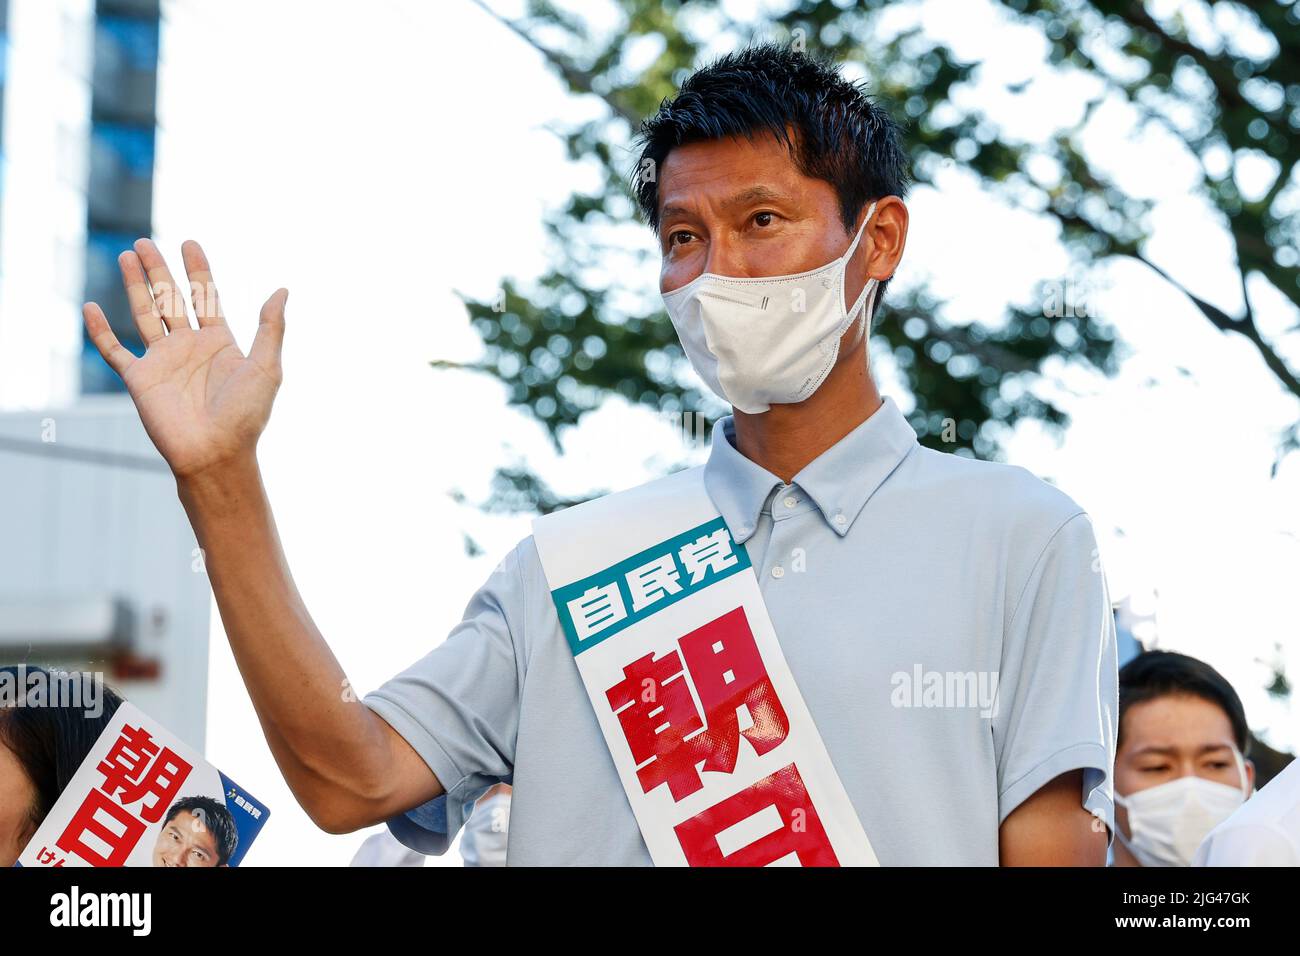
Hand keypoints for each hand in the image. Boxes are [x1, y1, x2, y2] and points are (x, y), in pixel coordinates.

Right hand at [83, 239, 287, 478]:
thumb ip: (271, 327)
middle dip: (159, 271)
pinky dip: (101, 330)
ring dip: (135, 286)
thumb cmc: (246, 415)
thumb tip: (282, 290)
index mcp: (220, 343)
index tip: (190, 243)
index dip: (198, 270)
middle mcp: (189, 348)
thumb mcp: (266, 366)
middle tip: (145, 242)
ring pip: (144, 314)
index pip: (206, 297)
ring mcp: (163, 362)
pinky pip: (115, 350)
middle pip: (171, 299)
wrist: (216, 453)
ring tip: (126, 256)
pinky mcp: (139, 379)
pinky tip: (92, 307)